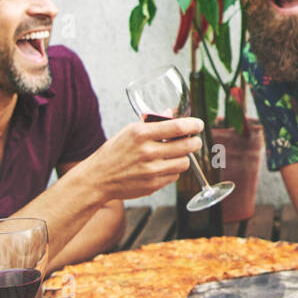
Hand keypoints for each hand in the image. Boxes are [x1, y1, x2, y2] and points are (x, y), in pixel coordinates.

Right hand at [81, 118, 203, 200]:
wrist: (98, 178)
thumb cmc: (114, 152)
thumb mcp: (130, 131)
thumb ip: (152, 122)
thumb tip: (172, 113)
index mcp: (141, 133)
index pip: (178, 127)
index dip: (194, 125)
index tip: (199, 124)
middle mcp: (148, 152)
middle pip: (187, 145)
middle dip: (195, 142)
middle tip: (194, 140)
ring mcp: (151, 170)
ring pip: (184, 163)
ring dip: (184, 157)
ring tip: (176, 154)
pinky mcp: (153, 185)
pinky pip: (175, 176)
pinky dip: (173, 171)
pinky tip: (163, 166)